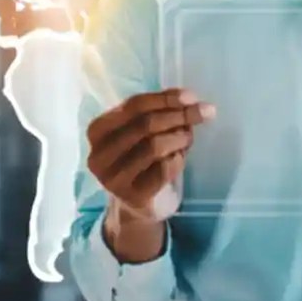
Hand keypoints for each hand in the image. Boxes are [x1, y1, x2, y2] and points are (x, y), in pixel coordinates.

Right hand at [86, 87, 215, 221]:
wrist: (135, 202)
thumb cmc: (139, 157)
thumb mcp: (143, 130)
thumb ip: (160, 111)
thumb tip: (189, 99)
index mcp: (98, 130)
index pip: (134, 106)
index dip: (165, 99)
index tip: (192, 97)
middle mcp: (100, 154)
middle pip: (145, 124)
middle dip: (179, 115)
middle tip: (203, 113)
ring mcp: (113, 178)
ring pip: (154, 146)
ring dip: (179, 138)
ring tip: (188, 137)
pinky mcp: (132, 195)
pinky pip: (163, 170)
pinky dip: (177, 159)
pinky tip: (178, 158)